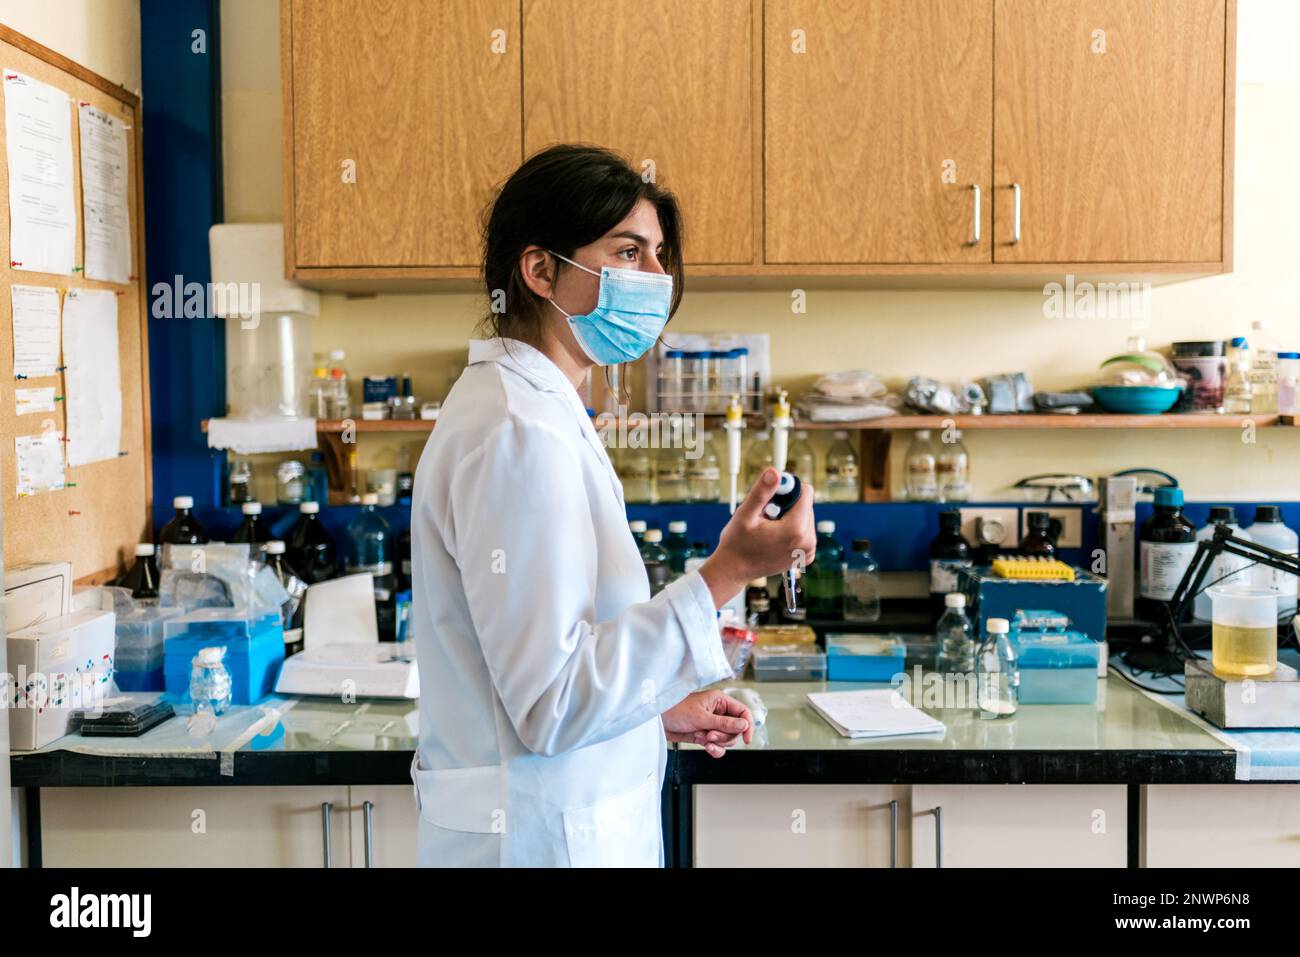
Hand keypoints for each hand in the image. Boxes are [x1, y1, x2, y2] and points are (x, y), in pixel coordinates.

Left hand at [662, 689, 753, 757]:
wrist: (658, 720)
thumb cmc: (675, 710)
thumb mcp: (701, 717)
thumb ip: (724, 723)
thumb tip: (744, 725)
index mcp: (720, 701)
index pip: (743, 713)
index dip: (747, 726)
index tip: (747, 739)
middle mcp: (718, 712)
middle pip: (736, 730)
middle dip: (724, 736)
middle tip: (710, 735)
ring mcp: (712, 725)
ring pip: (727, 740)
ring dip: (717, 743)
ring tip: (702, 738)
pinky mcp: (705, 735)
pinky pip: (718, 746)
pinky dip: (714, 749)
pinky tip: (706, 747)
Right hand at [699, 468, 816, 608]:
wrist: (735, 570)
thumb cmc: (737, 544)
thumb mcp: (745, 514)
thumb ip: (762, 492)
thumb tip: (775, 472)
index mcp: (796, 530)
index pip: (806, 492)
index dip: (786, 490)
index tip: (769, 500)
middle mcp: (807, 541)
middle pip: (806, 504)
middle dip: (786, 504)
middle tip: (765, 516)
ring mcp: (808, 550)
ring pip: (805, 516)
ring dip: (788, 516)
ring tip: (768, 528)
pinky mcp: (806, 554)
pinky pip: (804, 529)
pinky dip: (791, 528)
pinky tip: (775, 536)